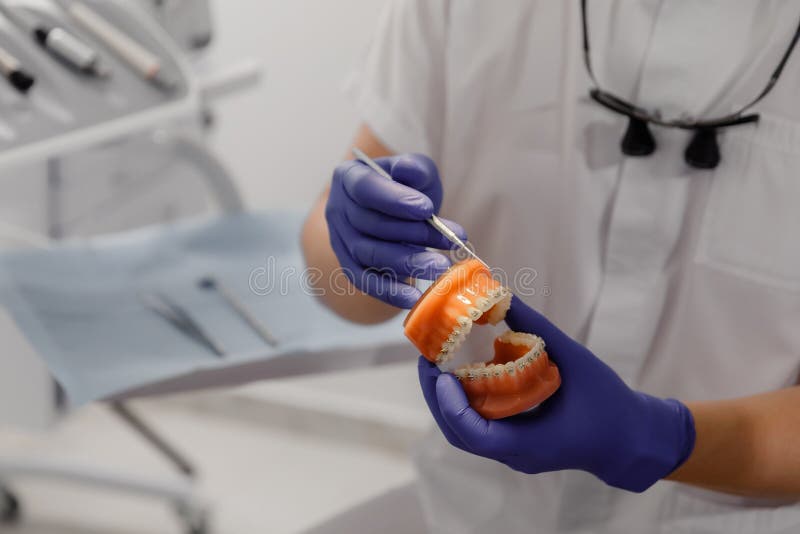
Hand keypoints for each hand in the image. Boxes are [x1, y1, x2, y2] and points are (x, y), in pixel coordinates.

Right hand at [325, 154, 464, 307]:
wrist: (401, 210)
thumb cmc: (409, 186)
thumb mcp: (417, 170)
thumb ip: (415, 168)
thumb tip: (408, 170)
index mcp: (348, 177)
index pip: (365, 188)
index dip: (394, 200)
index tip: (427, 209)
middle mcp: (337, 209)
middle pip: (370, 225)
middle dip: (412, 234)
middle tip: (449, 240)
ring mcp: (341, 240)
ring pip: (370, 255)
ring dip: (408, 262)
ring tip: (442, 265)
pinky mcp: (350, 266)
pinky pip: (366, 282)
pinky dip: (389, 291)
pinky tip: (415, 298)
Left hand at [418, 296, 695, 491]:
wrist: (632, 440)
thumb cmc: (609, 403)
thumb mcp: (574, 359)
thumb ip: (537, 328)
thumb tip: (504, 297)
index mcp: (528, 444)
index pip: (473, 434)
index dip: (450, 405)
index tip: (441, 374)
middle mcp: (515, 454)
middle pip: (459, 434)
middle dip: (437, 397)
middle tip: (427, 360)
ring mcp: (514, 452)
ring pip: (466, 433)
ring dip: (447, 401)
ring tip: (438, 365)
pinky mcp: (517, 444)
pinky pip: (480, 428)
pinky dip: (465, 403)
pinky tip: (463, 375)